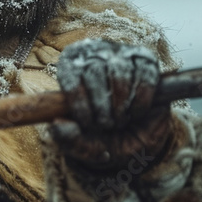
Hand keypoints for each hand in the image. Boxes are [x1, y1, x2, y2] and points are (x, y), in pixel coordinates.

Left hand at [51, 39, 170, 170]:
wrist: (139, 139)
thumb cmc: (105, 138)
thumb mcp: (85, 146)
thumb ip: (68, 139)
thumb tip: (56, 125)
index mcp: (69, 70)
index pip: (69, 76)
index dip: (78, 102)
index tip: (87, 123)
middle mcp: (93, 55)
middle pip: (94, 70)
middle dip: (101, 105)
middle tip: (107, 125)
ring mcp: (120, 55)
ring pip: (119, 72)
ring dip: (121, 103)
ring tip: (120, 120)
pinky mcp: (145, 61)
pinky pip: (145, 75)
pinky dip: (141, 100)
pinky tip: (136, 113)